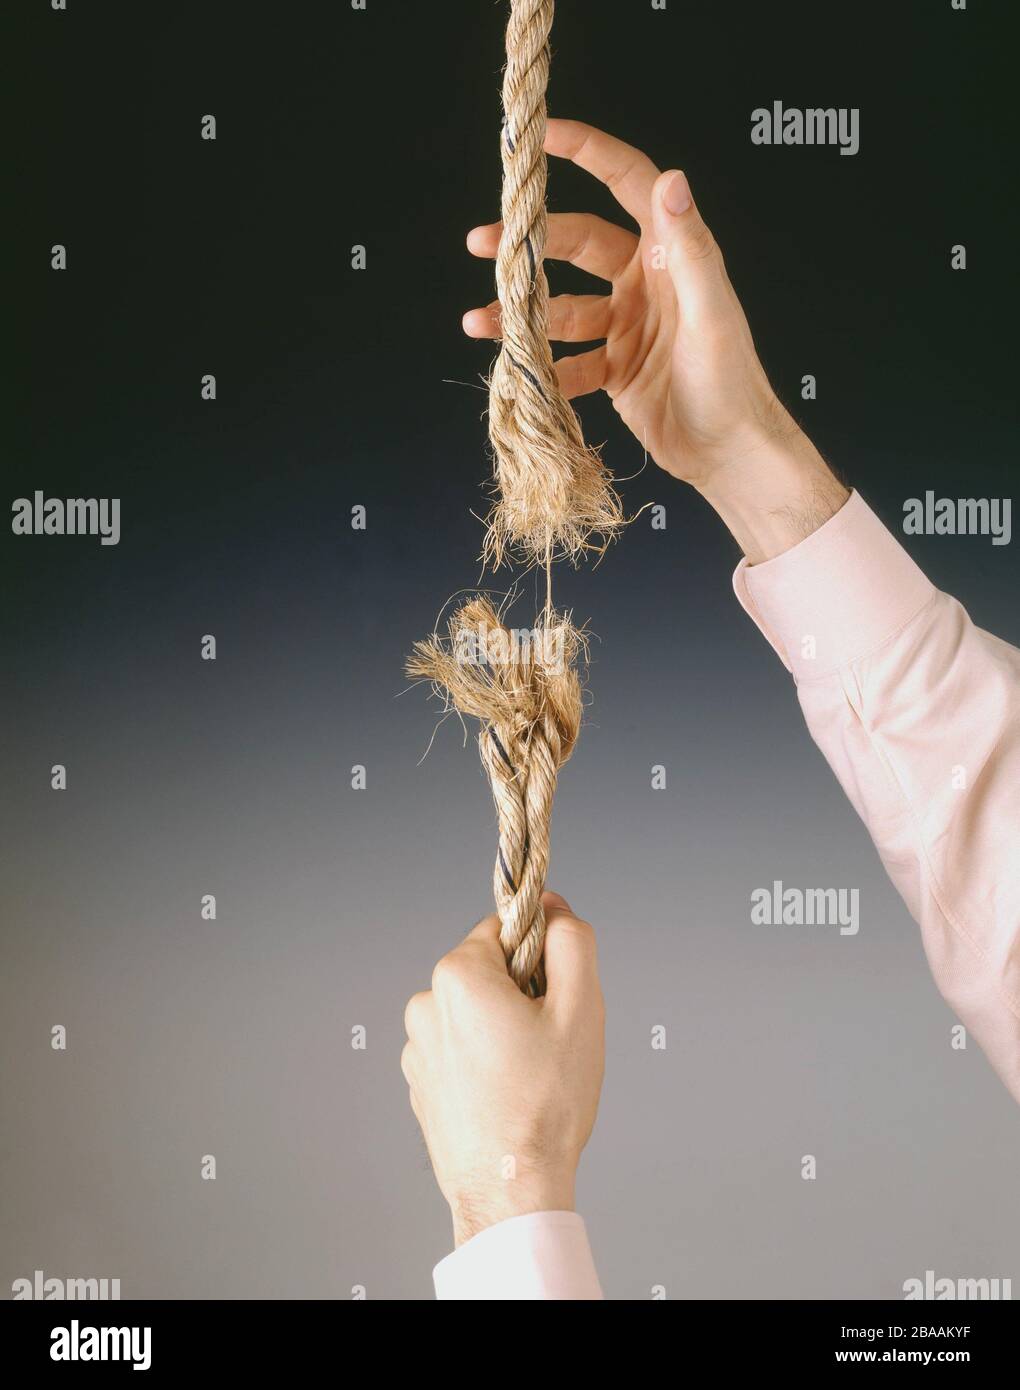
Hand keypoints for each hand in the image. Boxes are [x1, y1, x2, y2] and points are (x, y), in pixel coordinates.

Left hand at [402, 892, 603, 1246]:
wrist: (512, 1191)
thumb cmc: (546, 1104)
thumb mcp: (581, 1007)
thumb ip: (572, 941)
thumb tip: (555, 907)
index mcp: (457, 975)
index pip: (504, 931)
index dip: (540, 959)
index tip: (556, 998)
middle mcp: (425, 1006)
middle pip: (488, 974)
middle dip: (522, 996)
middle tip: (550, 1042)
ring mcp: (417, 1049)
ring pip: (474, 1015)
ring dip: (502, 1031)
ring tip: (529, 1077)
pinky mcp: (420, 1085)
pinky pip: (459, 1052)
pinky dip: (483, 1063)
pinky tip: (507, 1097)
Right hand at [464, 119, 847, 562]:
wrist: (728, 454)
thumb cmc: (731, 382)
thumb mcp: (709, 312)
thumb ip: (689, 247)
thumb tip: (672, 179)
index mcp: (671, 255)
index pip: (627, 183)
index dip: (588, 152)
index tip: (544, 134)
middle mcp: (645, 282)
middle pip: (576, 245)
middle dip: (529, 243)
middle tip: (481, 243)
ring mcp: (626, 326)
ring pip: (561, 307)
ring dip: (520, 312)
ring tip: (479, 321)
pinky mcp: (614, 368)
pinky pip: (567, 359)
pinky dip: (541, 365)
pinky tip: (516, 370)